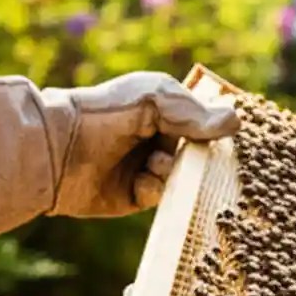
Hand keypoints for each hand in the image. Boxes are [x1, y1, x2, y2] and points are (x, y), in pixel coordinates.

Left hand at [46, 72, 238, 217]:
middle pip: (197, 151)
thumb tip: (236, 122)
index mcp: (160, 108)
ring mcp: (145, 167)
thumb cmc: (106, 112)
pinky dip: (156, 188)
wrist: (59, 148)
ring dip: (174, 169)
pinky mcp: (134, 196)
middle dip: (199, 154)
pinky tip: (142, 181)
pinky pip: (161, 195)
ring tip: (155, 162)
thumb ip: (195, 112)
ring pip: (182, 176)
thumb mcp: (155, 99)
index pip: (200, 119)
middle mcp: (154, 137)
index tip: (227, 134)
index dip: (213, 127)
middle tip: (201, 154)